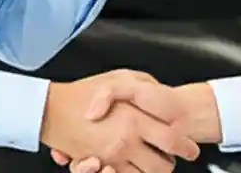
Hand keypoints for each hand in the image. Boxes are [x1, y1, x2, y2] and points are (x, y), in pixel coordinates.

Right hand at [40, 70, 198, 172]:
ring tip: (151, 161)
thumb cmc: (82, 92)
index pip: (174, 140)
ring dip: (150, 171)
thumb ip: (145, 84)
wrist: (51, 109)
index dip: (186, 147)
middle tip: (168, 156)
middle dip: (168, 163)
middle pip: (163, 166)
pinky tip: (133, 165)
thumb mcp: (119, 77)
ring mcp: (113, 157)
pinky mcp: (100, 166)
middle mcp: (126, 141)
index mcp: (135, 119)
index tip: (189, 148)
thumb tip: (161, 94)